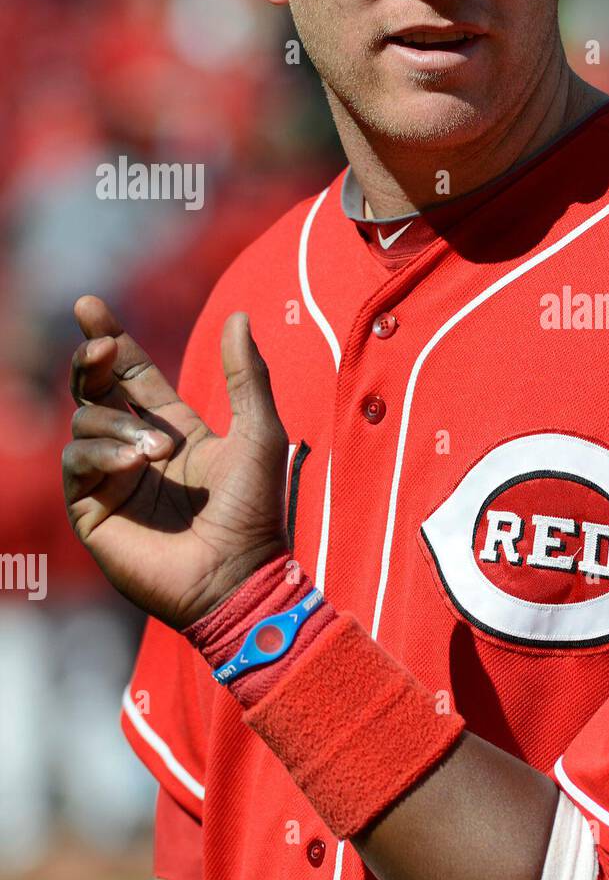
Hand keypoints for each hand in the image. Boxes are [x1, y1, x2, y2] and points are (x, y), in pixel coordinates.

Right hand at [62, 295, 290, 629]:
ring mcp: (113, 481)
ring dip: (115, 425)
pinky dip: (101, 454)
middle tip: (98, 344)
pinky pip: (77, 463)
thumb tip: (238, 315)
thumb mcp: (259, 433)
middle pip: (95, 390)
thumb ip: (247, 376)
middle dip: (90, 360)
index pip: (131, 376)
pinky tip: (133, 464)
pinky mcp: (93, 510)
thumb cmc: (256, 510)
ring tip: (156, 452)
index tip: (89, 305)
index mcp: (176, 432)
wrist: (239, 575)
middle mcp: (138, 452)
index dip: (110, 341)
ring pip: (84, 422)